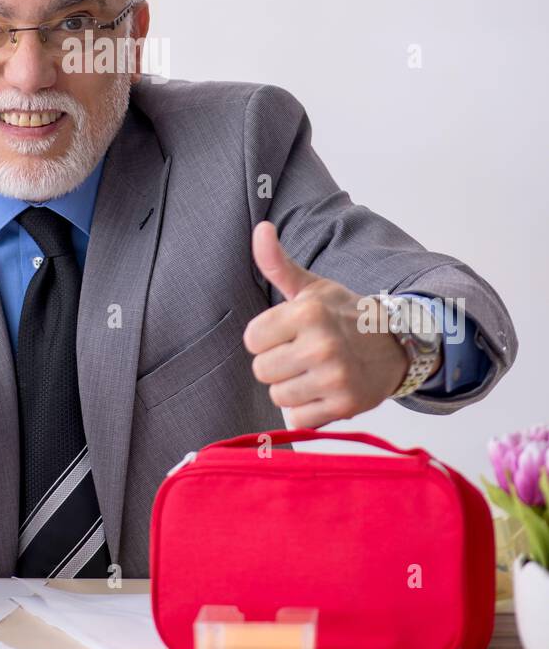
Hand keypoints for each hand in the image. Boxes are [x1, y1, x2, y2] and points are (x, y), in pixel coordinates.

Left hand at [243, 221, 411, 427]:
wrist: (396, 345)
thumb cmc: (345, 315)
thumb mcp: (313, 288)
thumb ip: (278, 263)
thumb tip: (260, 228)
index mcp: (309, 313)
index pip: (252, 338)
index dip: (265, 338)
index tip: (287, 333)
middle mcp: (322, 345)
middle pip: (262, 370)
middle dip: (277, 364)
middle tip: (303, 354)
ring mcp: (335, 378)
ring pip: (278, 397)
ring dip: (292, 388)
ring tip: (314, 372)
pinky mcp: (345, 407)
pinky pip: (299, 419)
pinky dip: (308, 410)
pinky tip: (324, 391)